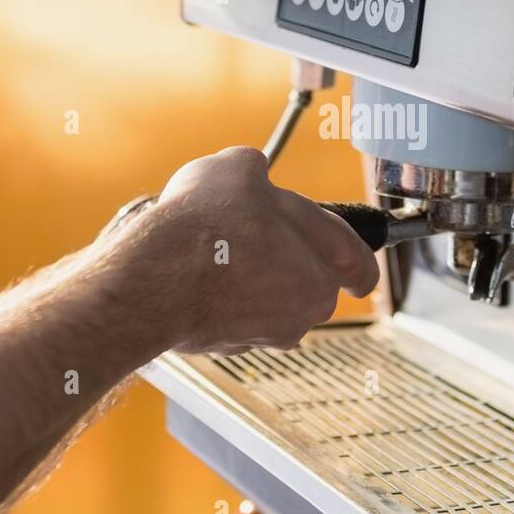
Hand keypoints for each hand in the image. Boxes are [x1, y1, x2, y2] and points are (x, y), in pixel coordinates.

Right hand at [133, 147, 379, 354]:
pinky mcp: (233, 346)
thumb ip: (258, 171)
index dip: (359, 261)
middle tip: (253, 233)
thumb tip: (253, 173)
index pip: (357, 262)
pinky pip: (239, 317)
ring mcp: (269, 332)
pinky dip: (226, 300)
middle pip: (310, 278)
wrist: (152, 281)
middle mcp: (305, 306)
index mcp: (324, 264)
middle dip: (288, 258)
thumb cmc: (203, 227)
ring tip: (217, 251)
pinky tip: (199, 277)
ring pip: (272, 299)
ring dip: (254, 279)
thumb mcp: (238, 167)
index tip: (361, 273)